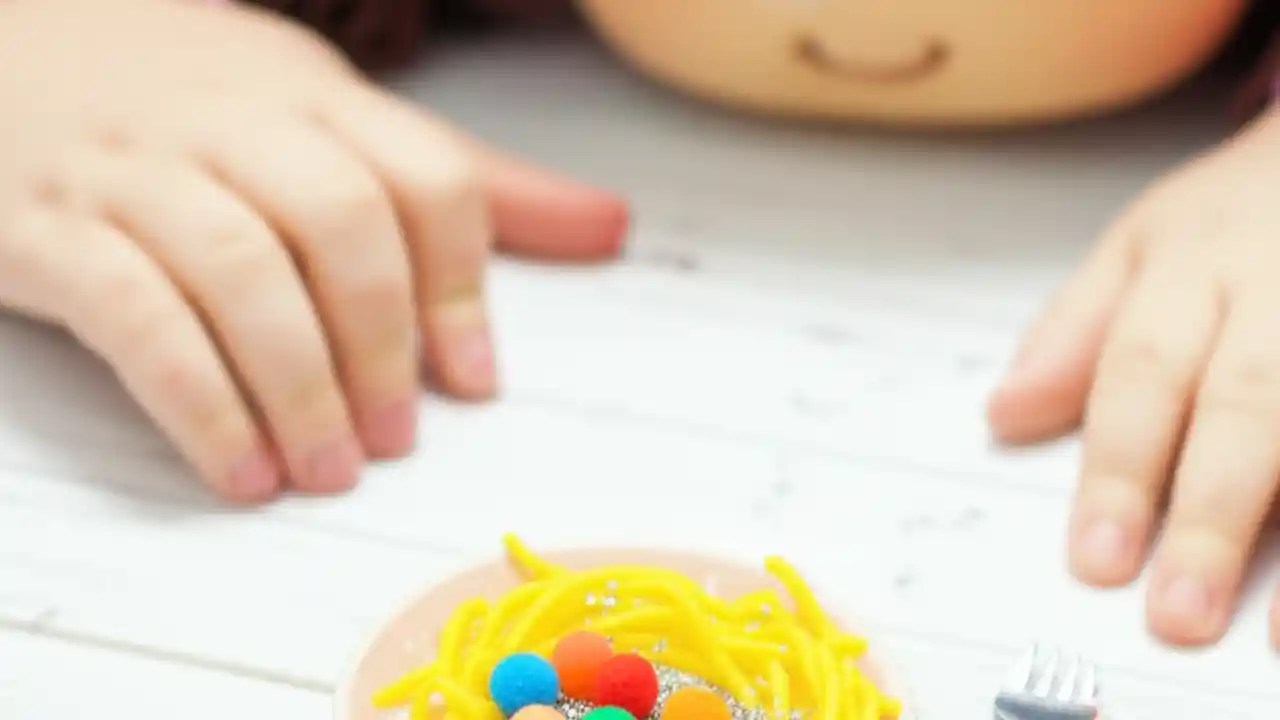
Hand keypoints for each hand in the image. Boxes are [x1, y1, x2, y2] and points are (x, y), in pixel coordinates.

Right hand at [0, 0, 627, 502]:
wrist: (5, 45)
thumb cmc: (195, 106)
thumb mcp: (328, 116)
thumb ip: (462, 181)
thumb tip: (610, 227)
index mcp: (311, 94)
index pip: (422, 176)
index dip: (462, 285)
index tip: (475, 381)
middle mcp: (227, 122)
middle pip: (339, 221)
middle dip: (381, 342)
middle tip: (397, 436)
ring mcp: (131, 171)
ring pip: (238, 270)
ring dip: (299, 384)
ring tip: (329, 470)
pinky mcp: (46, 231)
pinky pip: (132, 315)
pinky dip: (197, 402)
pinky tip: (240, 468)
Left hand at [988, 107, 1279, 647]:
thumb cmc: (1243, 212)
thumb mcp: (1144, 242)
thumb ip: (1076, 331)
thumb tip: (1004, 414)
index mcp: (1198, 262)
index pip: (1144, 370)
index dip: (1119, 469)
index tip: (1097, 561)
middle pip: (1250, 404)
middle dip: (1213, 513)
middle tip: (1178, 612)